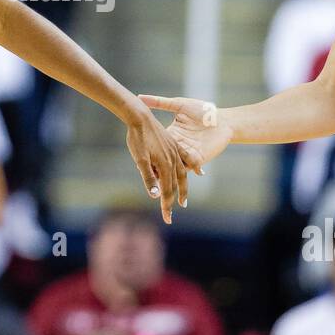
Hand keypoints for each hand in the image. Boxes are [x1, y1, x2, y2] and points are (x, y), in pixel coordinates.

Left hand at [124, 108, 186, 224]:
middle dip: (173, 201)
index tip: (167, 218)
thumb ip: (148, 177)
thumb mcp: (140, 159)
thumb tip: (155, 195)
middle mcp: (173, 160)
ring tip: (184, 199)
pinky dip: (192, 168)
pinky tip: (197, 172)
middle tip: (171, 215)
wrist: (140, 116)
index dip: (166, 205)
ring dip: (183, 188)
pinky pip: (186, 159)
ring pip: (182, 174)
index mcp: (165, 165)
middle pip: (175, 185)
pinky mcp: (174, 144)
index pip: (166, 191)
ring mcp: (175, 151)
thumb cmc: (137, 138)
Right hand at [138, 95, 233, 174]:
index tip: (135, 150)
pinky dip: (178, 172)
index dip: (147, 147)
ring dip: (165, 172)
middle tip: (139, 169)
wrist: (224, 119)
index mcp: (172, 134)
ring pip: (172, 165)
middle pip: (162, 157)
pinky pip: (186, 168)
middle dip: (153, 164)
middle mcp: (178, 146)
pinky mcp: (197, 160)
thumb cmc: (203, 110)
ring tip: (153, 177)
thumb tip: (140, 96)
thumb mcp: (178, 104)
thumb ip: (160, 102)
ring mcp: (187, 154)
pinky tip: (170, 176)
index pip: (157, 143)